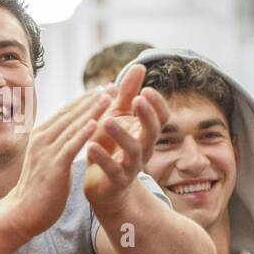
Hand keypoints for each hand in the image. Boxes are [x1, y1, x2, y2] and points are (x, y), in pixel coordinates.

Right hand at [0, 87, 113, 240]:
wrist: (23, 212)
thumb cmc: (39, 188)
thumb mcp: (49, 159)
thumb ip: (59, 145)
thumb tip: (73, 136)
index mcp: (42, 135)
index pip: (67, 112)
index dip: (85, 99)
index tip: (104, 88)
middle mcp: (42, 138)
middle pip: (71, 114)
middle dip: (92, 99)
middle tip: (111, 85)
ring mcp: (46, 151)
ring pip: (72, 126)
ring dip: (91, 110)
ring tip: (108, 97)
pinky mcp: (53, 166)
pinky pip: (70, 146)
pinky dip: (82, 133)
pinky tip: (95, 123)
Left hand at [82, 63, 169, 210]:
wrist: (104, 188)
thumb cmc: (111, 147)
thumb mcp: (118, 116)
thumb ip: (128, 94)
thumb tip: (140, 66)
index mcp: (145, 132)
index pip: (162, 117)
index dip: (157, 104)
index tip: (146, 89)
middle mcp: (143, 149)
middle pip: (153, 132)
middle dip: (147, 116)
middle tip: (138, 99)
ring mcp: (131, 166)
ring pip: (133, 151)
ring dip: (121, 135)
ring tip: (107, 120)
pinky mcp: (116, 181)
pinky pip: (113, 170)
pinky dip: (103, 158)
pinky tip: (91, 145)